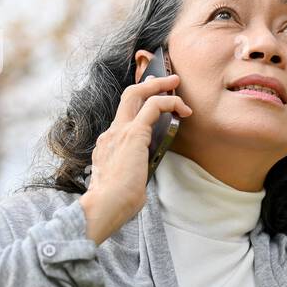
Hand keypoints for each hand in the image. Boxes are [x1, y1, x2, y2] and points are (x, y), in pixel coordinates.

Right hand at [79, 72, 191, 244]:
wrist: (104, 206)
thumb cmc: (115, 202)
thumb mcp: (126, 181)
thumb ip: (135, 170)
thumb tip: (145, 170)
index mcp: (108, 144)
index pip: (123, 116)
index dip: (139, 104)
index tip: (153, 99)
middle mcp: (111, 133)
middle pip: (127, 97)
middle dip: (148, 83)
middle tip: (167, 80)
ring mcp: (120, 131)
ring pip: (137, 95)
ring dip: (160, 87)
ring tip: (177, 85)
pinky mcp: (134, 134)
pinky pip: (153, 107)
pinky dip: (169, 102)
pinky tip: (182, 108)